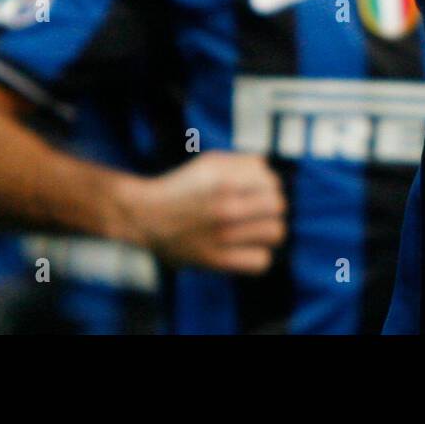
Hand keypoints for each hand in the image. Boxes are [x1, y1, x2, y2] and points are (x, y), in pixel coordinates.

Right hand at [132, 151, 286, 273]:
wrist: (145, 215)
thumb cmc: (182, 187)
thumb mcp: (211, 162)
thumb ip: (244, 163)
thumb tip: (271, 172)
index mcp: (225, 180)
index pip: (273, 182)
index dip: (268, 185)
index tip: (257, 191)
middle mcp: (225, 206)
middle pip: (279, 206)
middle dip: (272, 206)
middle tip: (258, 210)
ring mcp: (222, 235)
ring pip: (276, 232)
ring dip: (269, 229)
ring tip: (256, 228)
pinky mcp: (216, 260)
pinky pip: (261, 261)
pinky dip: (259, 255)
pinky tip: (249, 248)